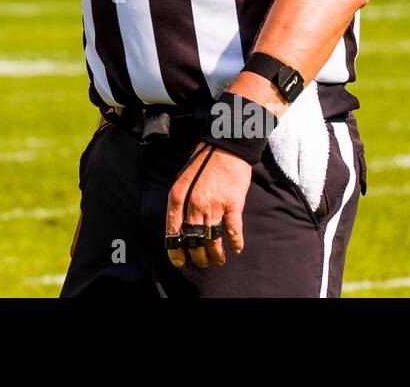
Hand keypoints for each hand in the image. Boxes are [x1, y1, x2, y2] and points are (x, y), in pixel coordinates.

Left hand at [165, 143, 251, 268]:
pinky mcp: (233, 204)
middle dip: (197, 256)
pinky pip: (233, 230)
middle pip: (193, 239)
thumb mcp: (183, 178)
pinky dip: (235, 243)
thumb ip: (180, 201)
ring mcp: (214, 205)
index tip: (179, 261)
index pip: (173, 230)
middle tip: (202, 262)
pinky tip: (236, 248)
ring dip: (216, 255)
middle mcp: (194, 204)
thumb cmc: (203, 161)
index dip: (175, 249)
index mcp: (178, 196)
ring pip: (212, 239)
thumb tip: (179, 223)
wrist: (225, 146)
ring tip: (218, 260)